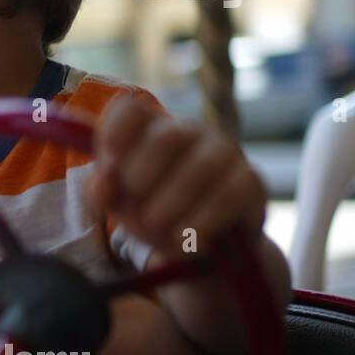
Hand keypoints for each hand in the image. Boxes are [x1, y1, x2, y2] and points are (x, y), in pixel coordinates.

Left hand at [87, 93, 266, 257]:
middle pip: (167, 137)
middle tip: (132, 208)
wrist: (200, 244)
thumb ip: (102, 192)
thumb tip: (103, 182)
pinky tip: (185, 238)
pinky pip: (229, 194)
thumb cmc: (152, 211)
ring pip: (202, 166)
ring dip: (172, 201)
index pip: (130, 110)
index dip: (115, 132)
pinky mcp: (251, 182)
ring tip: (155, 225)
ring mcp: (224, 153)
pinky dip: (202, 220)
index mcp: (150, 129)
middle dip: (142, 176)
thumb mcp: (119, 204)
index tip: (108, 163)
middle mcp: (190, 132)